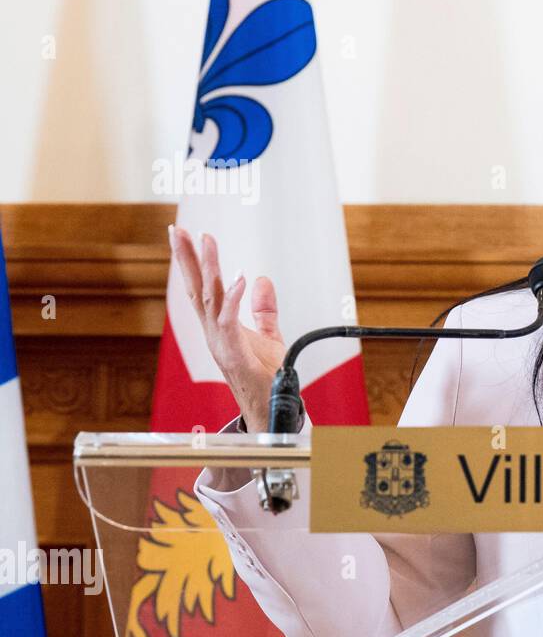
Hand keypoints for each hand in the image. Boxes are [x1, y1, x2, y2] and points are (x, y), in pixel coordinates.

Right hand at [169, 225, 284, 432]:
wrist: (270, 406)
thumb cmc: (264, 374)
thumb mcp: (268, 334)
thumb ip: (264, 308)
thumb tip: (261, 279)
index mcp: (218, 325)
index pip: (202, 287)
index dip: (194, 262)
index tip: (186, 235)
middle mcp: (213, 331)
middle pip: (197, 288)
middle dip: (187, 258)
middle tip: (178, 229)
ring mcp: (220, 342)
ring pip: (210, 298)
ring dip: (209, 268)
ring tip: (207, 240)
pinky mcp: (233, 353)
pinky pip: (229, 320)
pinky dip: (232, 298)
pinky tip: (238, 277)